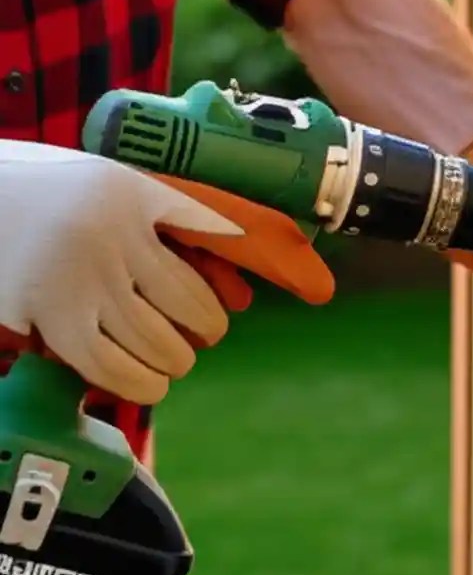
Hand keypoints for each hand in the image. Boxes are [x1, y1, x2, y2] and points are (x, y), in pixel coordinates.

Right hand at [0, 141, 333, 403]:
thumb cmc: (51, 199)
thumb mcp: (113, 193)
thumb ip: (175, 231)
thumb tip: (242, 295)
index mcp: (139, 191)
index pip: (224, 228)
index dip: (276, 259)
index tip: (320, 288)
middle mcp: (115, 228)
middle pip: (194, 303)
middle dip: (204, 329)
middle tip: (195, 335)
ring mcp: (80, 272)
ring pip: (162, 341)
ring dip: (174, 362)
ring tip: (169, 359)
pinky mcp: (49, 313)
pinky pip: (115, 366)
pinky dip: (140, 384)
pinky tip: (145, 382)